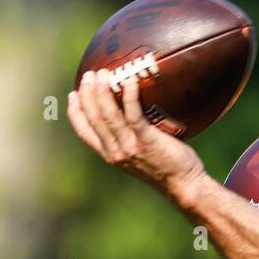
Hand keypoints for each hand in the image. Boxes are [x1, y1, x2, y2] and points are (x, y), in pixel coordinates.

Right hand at [67, 71, 204, 196]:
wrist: (184, 185)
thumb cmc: (167, 167)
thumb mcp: (140, 154)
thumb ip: (129, 137)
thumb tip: (128, 109)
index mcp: (111, 155)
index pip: (84, 131)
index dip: (76, 111)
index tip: (73, 93)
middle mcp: (116, 152)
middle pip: (93, 118)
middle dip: (87, 94)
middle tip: (90, 74)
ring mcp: (129, 147)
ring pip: (108, 115)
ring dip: (102, 91)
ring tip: (103, 73)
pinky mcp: (145, 141)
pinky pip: (133, 114)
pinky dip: (129, 95)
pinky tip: (129, 80)